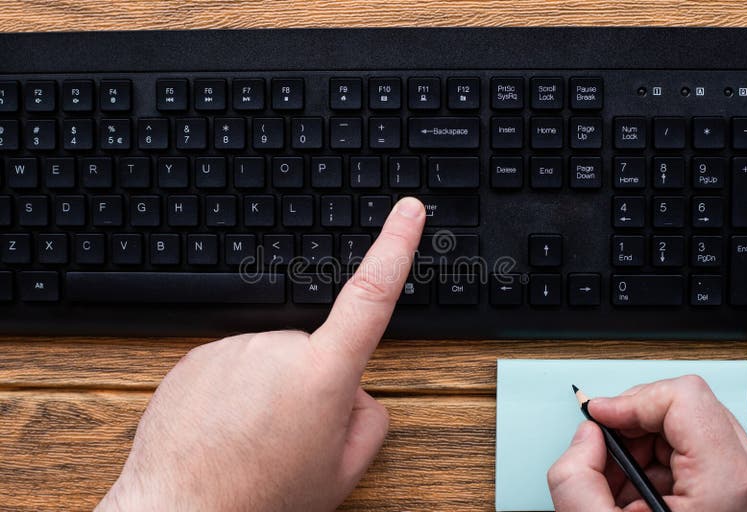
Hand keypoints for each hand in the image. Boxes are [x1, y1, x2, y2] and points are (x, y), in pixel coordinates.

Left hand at [95, 197, 425, 511]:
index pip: (371, 294)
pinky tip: (224, 429)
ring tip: (251, 439)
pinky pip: (232, 365)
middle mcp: (276, 347)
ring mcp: (232, 348)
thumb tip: (357, 394)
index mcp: (323, 373)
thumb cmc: (261, 498)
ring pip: (269, 360)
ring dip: (268, 390)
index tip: (408, 211)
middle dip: (312, 384)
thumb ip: (370, 421)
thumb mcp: (342, 473)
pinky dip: (234, 391)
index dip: (395, 246)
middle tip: (290, 435)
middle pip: (314, 350)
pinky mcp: (197, 356)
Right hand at [548, 375, 746, 511]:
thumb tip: (588, 437)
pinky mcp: (739, 487)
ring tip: (620, 487)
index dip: (631, 400)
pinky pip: (691, 449)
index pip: (682, 397)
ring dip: (640, 447)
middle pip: (682, 407)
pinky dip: (655, 464)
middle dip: (631, 427)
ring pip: (685, 425)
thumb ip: (576, 477)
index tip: (600, 417)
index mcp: (727, 481)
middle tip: (604, 454)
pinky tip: (638, 495)